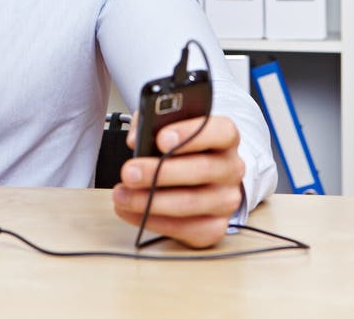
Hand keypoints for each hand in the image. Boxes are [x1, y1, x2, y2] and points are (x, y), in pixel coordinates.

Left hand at [112, 113, 244, 248]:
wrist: (199, 179)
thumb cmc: (181, 148)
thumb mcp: (168, 125)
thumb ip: (151, 123)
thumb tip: (135, 139)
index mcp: (225, 137)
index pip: (219, 131)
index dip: (190, 134)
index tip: (160, 139)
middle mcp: (231, 168)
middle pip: (202, 169)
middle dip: (159, 172)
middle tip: (129, 172)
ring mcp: (226, 200)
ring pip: (190, 203)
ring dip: (150, 201)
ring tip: (122, 195)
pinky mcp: (216, 227)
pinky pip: (185, 229)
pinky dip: (153, 220)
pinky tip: (131, 211)